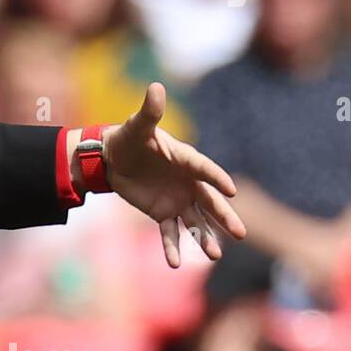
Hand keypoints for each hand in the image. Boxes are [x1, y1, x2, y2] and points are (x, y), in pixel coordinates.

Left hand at [102, 82, 246, 266]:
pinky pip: (169, 232)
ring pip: (196, 222)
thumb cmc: (128, 138)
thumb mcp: (137, 126)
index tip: (232, 190)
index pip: (207, 170)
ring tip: (214, 256)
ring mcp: (177, 200)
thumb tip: (156, 87)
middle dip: (224, 217)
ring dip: (204, 239)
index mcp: (187, 160)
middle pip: (210, 202)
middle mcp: (188, 182)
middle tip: (240, 233)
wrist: (111, 159)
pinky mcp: (162, 213)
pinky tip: (173, 264)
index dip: (218, 179)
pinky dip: (171, 247)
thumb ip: (150, 111)